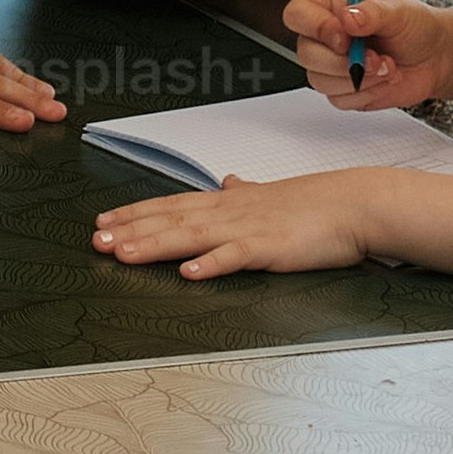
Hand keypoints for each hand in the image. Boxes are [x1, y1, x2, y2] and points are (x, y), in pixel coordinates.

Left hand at [91, 170, 377, 279]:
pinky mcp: (271, 248)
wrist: (356, 204)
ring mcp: (249, 229)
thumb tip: (230, 180)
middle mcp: (231, 211)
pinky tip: (187, 272)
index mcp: (229, 201)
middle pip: (172, 219)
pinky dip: (211, 264)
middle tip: (96, 239)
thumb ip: (246, 191)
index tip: (104, 220)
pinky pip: (236, 257)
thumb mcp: (272, 193)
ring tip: (123, 253)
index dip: (136, 212)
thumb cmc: (317, 203)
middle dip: (132, 229)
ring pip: (192, 237)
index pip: (172, 204)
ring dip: (155, 245)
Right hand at [280, 0, 452, 113]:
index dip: (315, 27)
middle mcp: (325, 36)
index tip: (345, 37)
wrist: (435, 58)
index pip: (298, 14)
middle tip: (375, 58)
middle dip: (343, 62)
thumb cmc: (416, 27)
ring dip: (359, 79)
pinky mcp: (342, 90)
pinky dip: (367, 93)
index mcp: (331, 6)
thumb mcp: (399, 12)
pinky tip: (384, 80)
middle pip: (305, 53)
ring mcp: (331, 65)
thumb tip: (348, 17)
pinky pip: (339, 100)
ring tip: (387, 67)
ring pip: (319, 81)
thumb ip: (373, 13)